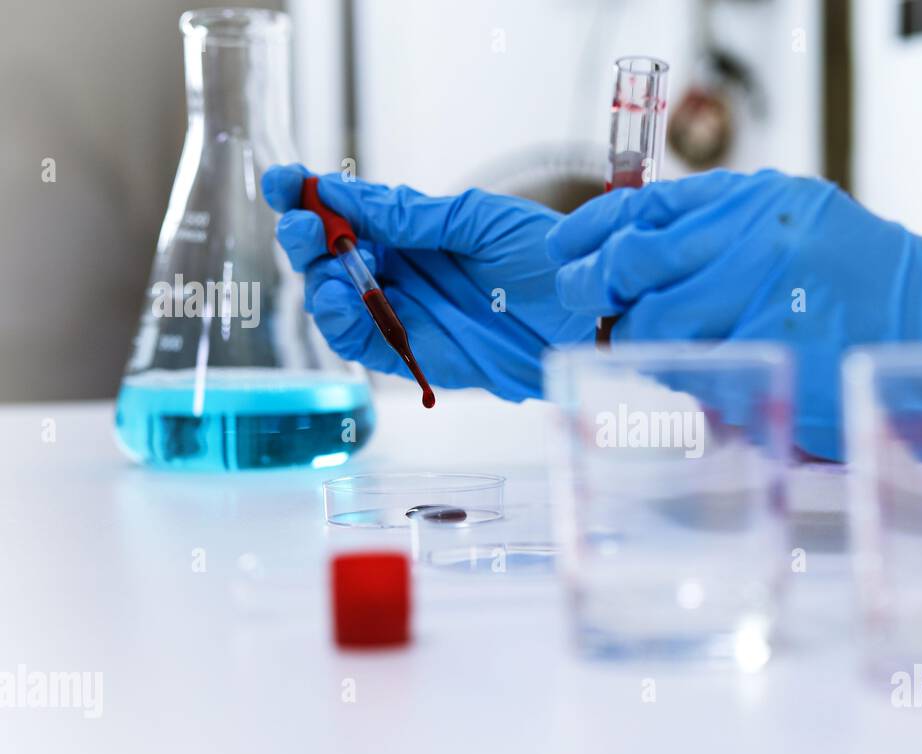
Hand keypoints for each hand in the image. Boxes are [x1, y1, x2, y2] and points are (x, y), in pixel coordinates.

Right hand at [262, 165, 589, 400]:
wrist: (585, 315)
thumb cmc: (544, 260)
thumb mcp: (479, 220)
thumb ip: (411, 215)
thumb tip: (343, 193)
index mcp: (409, 229)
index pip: (345, 210)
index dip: (307, 195)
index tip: (284, 182)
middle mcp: (397, 269)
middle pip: (326, 254)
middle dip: (305, 234)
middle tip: (307, 224)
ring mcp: (401, 311)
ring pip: (332, 298)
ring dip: (319, 278)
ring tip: (331, 262)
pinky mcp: (410, 352)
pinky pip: (360, 341)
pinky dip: (340, 322)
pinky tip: (341, 299)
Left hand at [545, 169, 921, 459]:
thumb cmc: (871, 288)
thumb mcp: (799, 232)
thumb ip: (725, 238)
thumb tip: (635, 261)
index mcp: (760, 199)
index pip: (645, 205)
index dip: (590, 232)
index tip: (563, 253)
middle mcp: (756, 234)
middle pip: (634, 261)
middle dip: (596, 290)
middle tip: (586, 308)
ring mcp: (765, 292)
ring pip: (655, 324)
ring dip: (641, 346)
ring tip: (660, 356)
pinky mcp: (774, 351)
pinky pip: (696, 373)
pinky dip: (687, 384)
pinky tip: (706, 384)